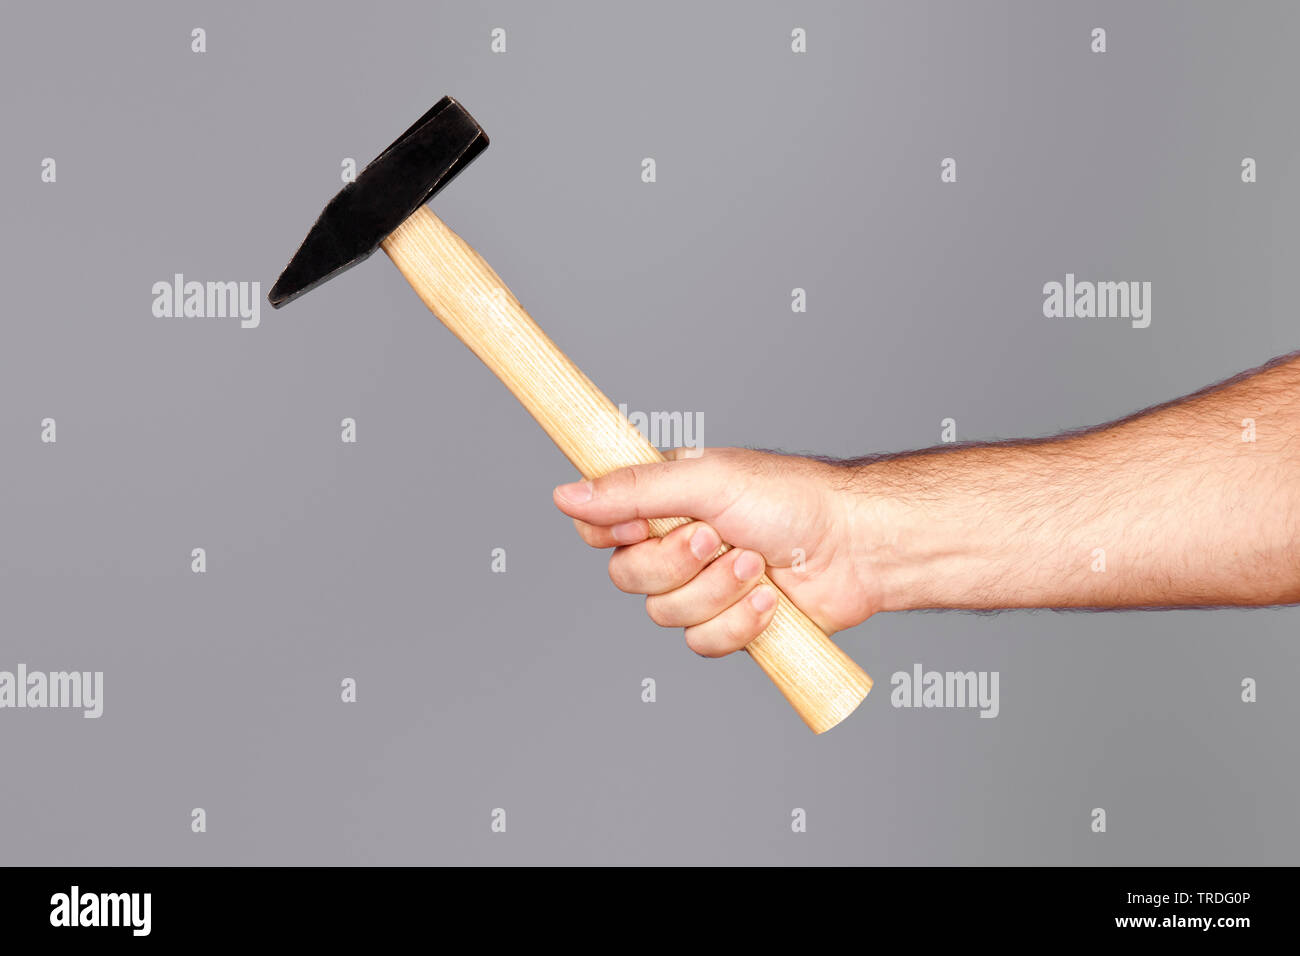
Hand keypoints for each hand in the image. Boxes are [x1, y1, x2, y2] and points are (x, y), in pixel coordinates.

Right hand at [552, 447, 881, 656]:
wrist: (854, 546)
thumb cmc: (789, 499)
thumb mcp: (705, 482)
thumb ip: (633, 491)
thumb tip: (566, 494)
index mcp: (662, 503)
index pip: (599, 527)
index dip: (613, 534)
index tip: (641, 526)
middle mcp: (675, 545)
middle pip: (628, 577)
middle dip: (677, 564)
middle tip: (718, 538)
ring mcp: (701, 588)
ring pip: (665, 614)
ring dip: (716, 591)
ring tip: (757, 564)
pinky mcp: (728, 625)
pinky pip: (701, 643)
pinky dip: (737, 623)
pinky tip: (769, 600)